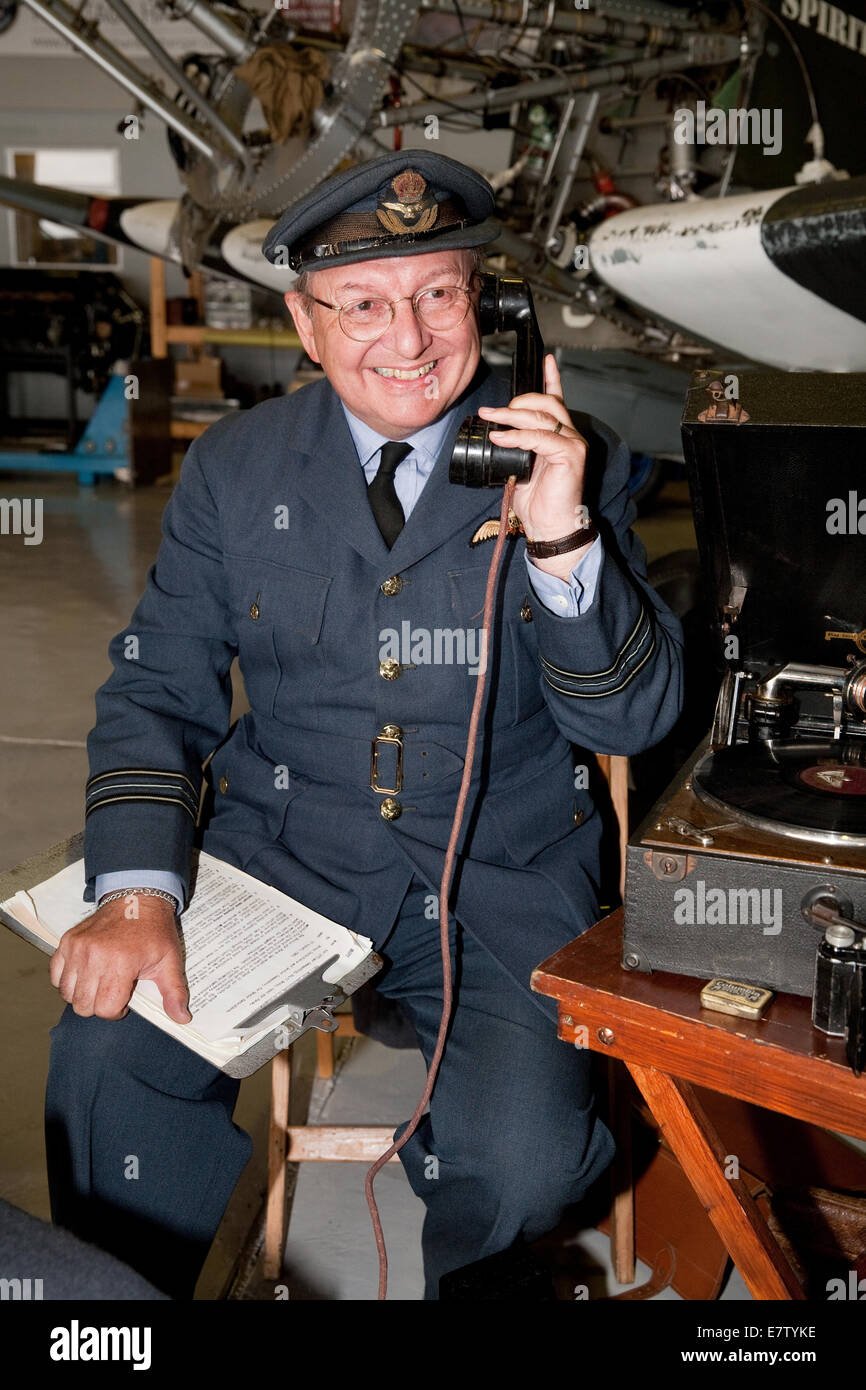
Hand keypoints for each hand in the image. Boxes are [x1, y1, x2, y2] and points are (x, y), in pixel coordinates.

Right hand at [49, 895, 190, 1023]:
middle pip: (83, 1005)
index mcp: (120, 963)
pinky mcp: (67, 941)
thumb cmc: (154, 930)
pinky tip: (85, 975)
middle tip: (113, 992)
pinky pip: (56, 975)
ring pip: (67, 993)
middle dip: (99, 1006)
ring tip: (99, 983)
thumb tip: (181, 1018)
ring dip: (82, 995)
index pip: (105, 1009)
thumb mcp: (170, 961)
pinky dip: (66, 980)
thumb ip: (175, 992)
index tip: (125, 1001)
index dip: (117, 1011)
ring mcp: (77, 948)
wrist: (138, 898)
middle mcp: (94, 956)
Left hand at [477, 354, 590, 579]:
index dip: (552, 378)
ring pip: (542, 416)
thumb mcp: (522, 468)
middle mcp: (571, 436)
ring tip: (490, 418)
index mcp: (560, 436)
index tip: (547, 359)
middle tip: (491, 410)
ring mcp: (573, 444)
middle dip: (518, 401)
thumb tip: (498, 434)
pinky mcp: (571, 455)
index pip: (558, 400)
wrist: (551, 527)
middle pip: (546, 403)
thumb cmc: (539, 503)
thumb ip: (517, 447)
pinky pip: (541, 437)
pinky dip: (517, 436)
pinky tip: (500, 437)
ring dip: (512, 415)